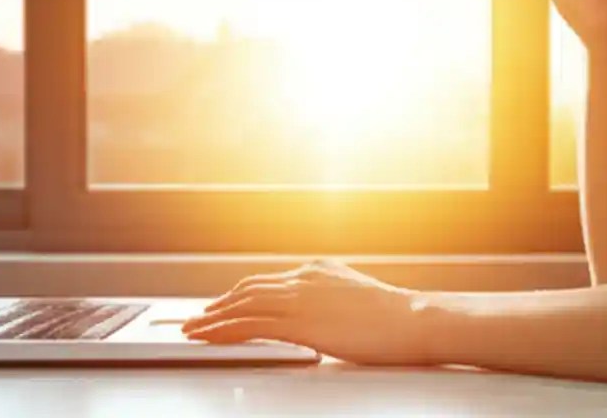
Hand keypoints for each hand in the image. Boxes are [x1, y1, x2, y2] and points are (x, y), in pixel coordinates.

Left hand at [181, 259, 430, 365]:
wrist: (414, 320)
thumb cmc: (395, 317)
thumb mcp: (355, 296)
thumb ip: (330, 298)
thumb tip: (319, 313)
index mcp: (315, 270)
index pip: (267, 281)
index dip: (241, 294)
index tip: (225, 304)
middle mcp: (302, 278)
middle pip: (248, 290)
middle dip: (220, 304)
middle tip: (199, 317)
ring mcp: (299, 299)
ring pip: (242, 305)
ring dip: (213, 318)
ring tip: (193, 329)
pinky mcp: (300, 322)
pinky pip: (250, 326)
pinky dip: (224, 330)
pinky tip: (210, 338)